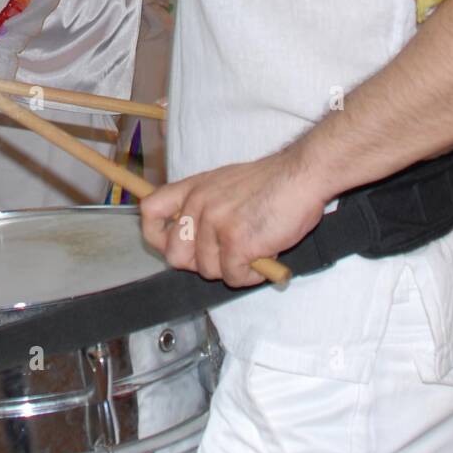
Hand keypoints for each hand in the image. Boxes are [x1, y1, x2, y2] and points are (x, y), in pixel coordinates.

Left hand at [139, 149, 326, 286]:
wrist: (302, 175)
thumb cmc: (274, 181)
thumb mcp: (226, 182)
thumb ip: (205, 205)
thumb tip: (196, 240)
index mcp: (194, 188)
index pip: (150, 211)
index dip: (156, 235)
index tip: (171, 245)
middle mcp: (198, 204)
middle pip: (176, 256)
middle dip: (201, 264)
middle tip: (227, 255)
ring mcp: (215, 224)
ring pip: (208, 271)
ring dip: (233, 269)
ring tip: (256, 249)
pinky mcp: (235, 243)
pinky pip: (234, 277)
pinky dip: (252, 275)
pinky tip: (266, 256)